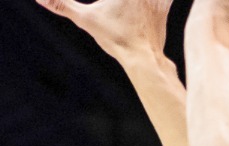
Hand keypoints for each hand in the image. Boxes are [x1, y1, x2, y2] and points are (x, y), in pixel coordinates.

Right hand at [33, 0, 178, 64]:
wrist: (143, 56)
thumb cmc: (114, 37)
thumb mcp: (86, 19)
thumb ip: (63, 5)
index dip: (110, 3)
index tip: (109, 8)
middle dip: (123, 2)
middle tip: (117, 7)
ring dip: (144, 1)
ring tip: (128, 10)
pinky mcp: (165, 3)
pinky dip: (160, 1)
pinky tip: (153, 4)